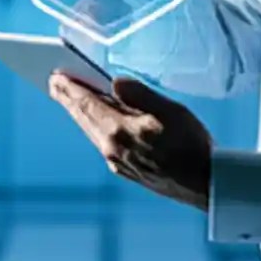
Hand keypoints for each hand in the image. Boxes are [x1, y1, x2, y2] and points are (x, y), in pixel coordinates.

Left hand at [48, 72, 212, 211]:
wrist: (205, 184)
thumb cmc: (192, 145)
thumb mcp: (170, 110)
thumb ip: (139, 94)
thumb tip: (115, 82)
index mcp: (119, 131)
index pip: (87, 104)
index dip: (70, 88)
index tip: (55, 76)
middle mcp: (112, 149)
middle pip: (83, 118)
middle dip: (69, 99)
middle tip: (55, 83)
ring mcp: (118, 161)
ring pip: (91, 131)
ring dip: (80, 113)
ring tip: (71, 98)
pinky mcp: (126, 169)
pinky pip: (102, 142)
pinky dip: (94, 126)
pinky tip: (96, 121)